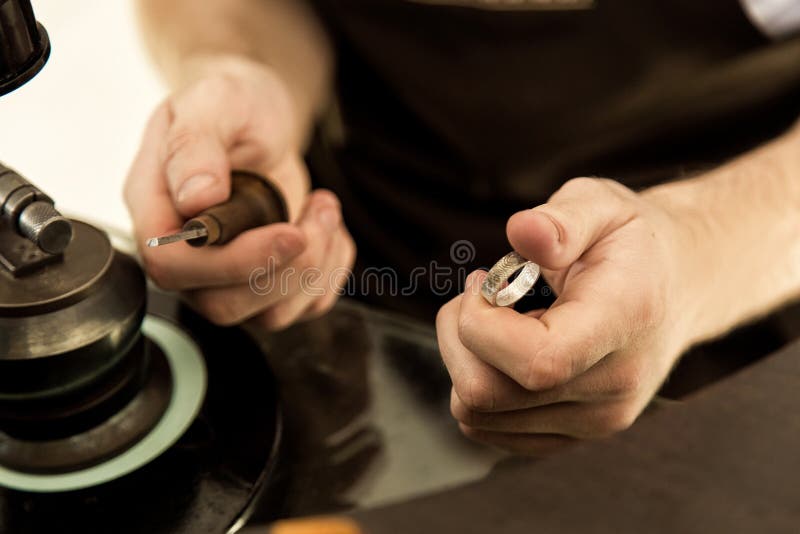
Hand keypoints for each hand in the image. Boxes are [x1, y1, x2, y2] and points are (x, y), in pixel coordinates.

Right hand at [124, 55, 354, 328]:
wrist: (260, 115)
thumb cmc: (229, 105)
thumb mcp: (212, 102)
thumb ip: (195, 145)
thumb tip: (195, 198)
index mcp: (157, 211)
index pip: (172, 266)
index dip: (233, 262)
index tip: (288, 232)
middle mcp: (188, 254)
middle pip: (221, 305)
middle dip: (285, 270)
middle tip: (317, 218)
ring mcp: (228, 274)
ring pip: (267, 315)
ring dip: (315, 270)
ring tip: (324, 208)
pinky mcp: (269, 279)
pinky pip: (304, 306)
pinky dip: (332, 271)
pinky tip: (327, 226)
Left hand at [437, 177, 698, 454]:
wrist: (678, 288)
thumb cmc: (629, 243)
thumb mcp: (601, 205)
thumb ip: (563, 219)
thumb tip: (523, 231)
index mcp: (622, 324)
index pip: (535, 362)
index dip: (481, 323)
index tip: (486, 280)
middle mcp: (612, 389)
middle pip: (487, 395)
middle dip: (459, 336)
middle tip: (482, 293)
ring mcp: (594, 422)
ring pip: (477, 415)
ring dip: (465, 359)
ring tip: (497, 318)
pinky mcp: (571, 435)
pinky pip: (487, 428)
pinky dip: (477, 384)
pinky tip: (505, 348)